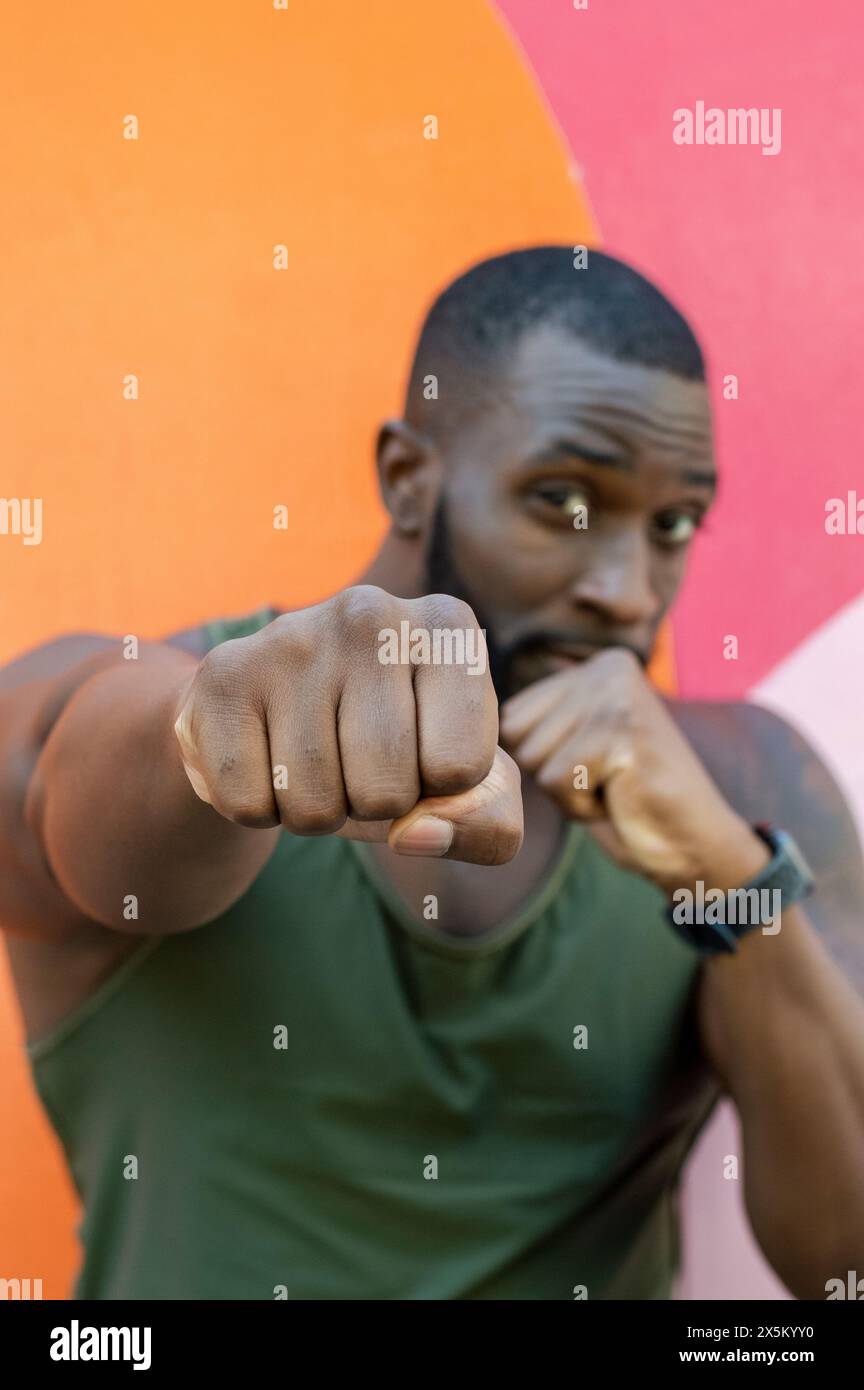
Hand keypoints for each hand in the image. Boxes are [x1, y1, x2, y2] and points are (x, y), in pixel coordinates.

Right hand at [173, 586, 522, 864]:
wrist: (280, 716)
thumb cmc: (396, 750)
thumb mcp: (468, 789)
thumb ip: (490, 826)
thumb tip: (415, 836)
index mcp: (448, 627)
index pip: (461, 769)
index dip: (439, 790)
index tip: (421, 752)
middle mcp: (372, 612)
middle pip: (388, 791)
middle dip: (375, 807)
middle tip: (359, 763)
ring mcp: (291, 637)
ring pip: (314, 805)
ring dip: (316, 812)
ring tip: (315, 760)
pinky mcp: (224, 673)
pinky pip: (247, 802)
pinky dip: (258, 809)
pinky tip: (266, 757)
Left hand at [499, 649, 766, 894]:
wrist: (692, 846)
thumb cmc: (627, 802)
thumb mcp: (579, 744)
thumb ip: (541, 719)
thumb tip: (466, 715)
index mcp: (599, 665)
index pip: (513, 716)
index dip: (545, 759)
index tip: (595, 766)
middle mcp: (608, 669)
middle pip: (519, 736)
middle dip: (553, 775)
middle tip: (609, 780)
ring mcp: (617, 697)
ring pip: (535, 759)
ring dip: (568, 792)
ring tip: (617, 787)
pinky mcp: (622, 733)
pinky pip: (557, 781)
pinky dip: (581, 806)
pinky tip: (623, 798)